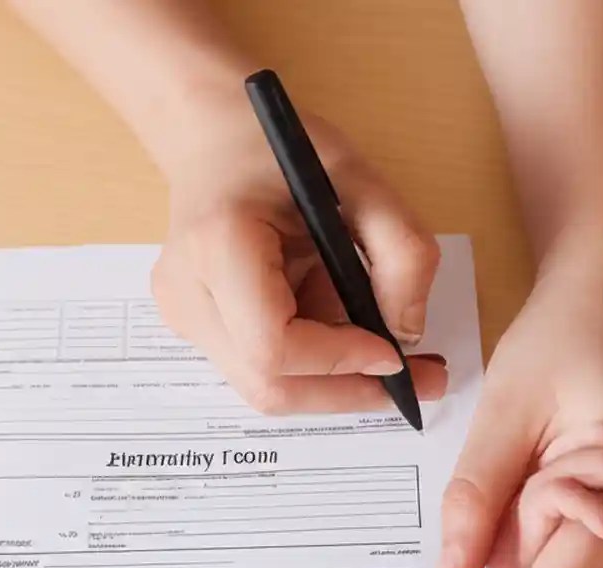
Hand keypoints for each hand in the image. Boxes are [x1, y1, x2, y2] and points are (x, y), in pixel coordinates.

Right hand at [149, 92, 447, 412]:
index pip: (272, 345)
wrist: (211, 140)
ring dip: (334, 381)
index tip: (395, 352)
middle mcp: (187, 294)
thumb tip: (406, 334)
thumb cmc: (279, 150)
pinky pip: (260, 368)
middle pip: (268, 385)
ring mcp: (184, 317)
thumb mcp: (360, 180)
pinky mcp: (194, 329)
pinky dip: (313, 364)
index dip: (339, 361)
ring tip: (388, 351)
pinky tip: (345, 331)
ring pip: (265, 387)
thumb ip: (401, 252)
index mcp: (218, 246)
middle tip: (417, 381)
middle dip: (346, 391)